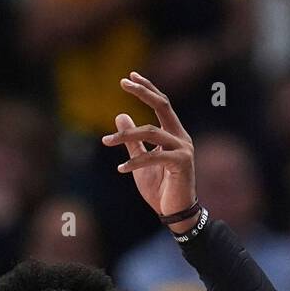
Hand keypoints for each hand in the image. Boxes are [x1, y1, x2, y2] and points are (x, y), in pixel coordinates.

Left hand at [101, 72, 196, 229]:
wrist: (175, 213)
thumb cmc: (160, 188)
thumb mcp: (140, 161)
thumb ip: (132, 140)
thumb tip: (120, 115)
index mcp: (174, 133)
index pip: (161, 104)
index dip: (146, 89)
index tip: (129, 77)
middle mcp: (181, 137)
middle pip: (163, 105)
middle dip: (143, 92)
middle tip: (123, 82)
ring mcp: (183, 149)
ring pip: (151, 132)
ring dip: (126, 136)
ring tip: (106, 141)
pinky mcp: (181, 164)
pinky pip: (153, 156)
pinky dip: (135, 162)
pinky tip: (120, 169)